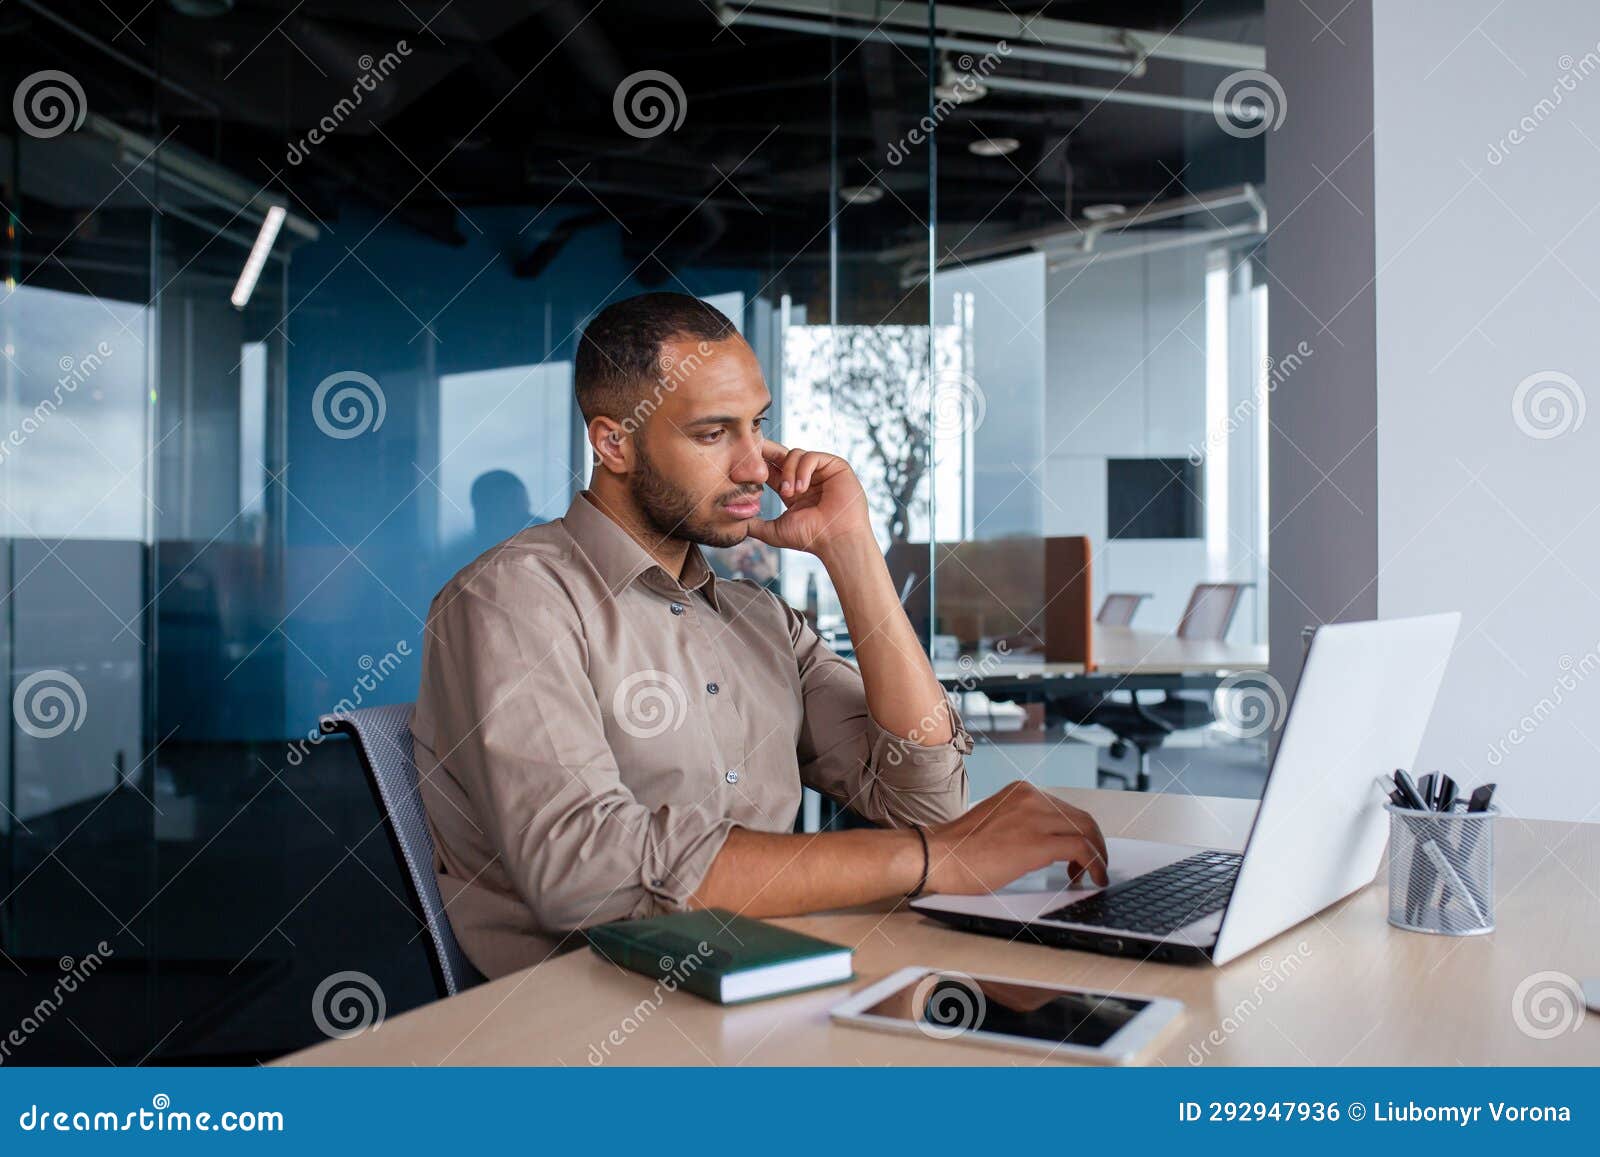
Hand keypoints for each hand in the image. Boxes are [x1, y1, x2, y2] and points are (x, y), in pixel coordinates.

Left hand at [745, 440, 873, 556]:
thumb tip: (733, 523)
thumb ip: (755, 526)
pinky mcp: (835, 466)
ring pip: (796, 454)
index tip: (743, 461)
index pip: (772, 469)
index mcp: (792, 489)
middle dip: (767, 453)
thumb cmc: (810, 538)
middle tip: (753, 453)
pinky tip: (801, 488)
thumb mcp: (775, 531)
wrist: (835, 540)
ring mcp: (821, 471)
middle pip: (783, 455)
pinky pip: (811, 457)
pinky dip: (802, 470)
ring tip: (789, 492)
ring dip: (788, 472)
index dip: (759, 463)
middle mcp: (806, 478)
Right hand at [924, 781, 1109, 893]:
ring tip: (1092, 875)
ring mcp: (1035, 818)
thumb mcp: (998, 823)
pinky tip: (1092, 879)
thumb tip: (1051, 844)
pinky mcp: (1037, 843)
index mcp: (1021, 792)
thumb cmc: (959, 850)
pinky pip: (1081, 850)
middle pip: (1082, 818)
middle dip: (1095, 843)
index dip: (1080, 832)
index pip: (1066, 808)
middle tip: (1095, 865)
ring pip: (1087, 831)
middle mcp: (1031, 798)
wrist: (937, 857)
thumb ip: (1023, 824)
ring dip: (1097, 855)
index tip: (1081, 851)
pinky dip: (1094, 865)